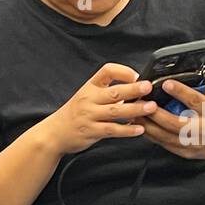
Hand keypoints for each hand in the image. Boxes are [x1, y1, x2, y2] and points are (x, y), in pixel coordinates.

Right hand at [38, 63, 155, 155]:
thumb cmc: (74, 114)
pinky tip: (139, 129)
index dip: (123, 71)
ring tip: (151, 108)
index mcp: (90, 87)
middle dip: (133, 89)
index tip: (136, 75)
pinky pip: (112, 130)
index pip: (107, 71)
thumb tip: (135, 89)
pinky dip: (127, 130)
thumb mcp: (87, 97)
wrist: (54, 133)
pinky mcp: (91, 131)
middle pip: (114, 92)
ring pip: (116, 111)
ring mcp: (89, 116)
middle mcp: (89, 99)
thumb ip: (108, 93)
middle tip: (149, 87)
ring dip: (135, 109)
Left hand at [140, 75, 204, 161]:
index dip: (180, 91)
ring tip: (135, 114)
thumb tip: (191, 68)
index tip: (165, 83)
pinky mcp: (185, 152)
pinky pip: (163, 144)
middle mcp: (204, 129)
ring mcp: (193, 143)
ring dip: (147, 125)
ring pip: (165, 136)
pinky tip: (141, 126)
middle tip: (141, 101)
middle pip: (175, 122)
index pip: (196, 101)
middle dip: (156, 112)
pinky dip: (150, 135)